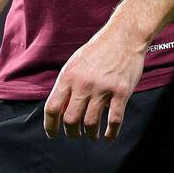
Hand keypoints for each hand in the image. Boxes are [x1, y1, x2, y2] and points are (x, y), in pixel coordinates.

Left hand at [44, 23, 146, 139]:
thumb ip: (67, 85)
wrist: (123, 37)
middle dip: (71, 132)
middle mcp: (83, 84)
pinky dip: (111, 133)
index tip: (52, 134)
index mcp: (68, 76)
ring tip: (92, 135)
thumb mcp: (75, 64)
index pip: (52, 107)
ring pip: (91, 123)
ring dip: (90, 134)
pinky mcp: (121, 92)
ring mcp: (103, 88)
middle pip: (70, 119)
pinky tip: (109, 136)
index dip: (50, 125)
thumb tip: (60, 110)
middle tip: (75, 135)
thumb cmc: (97, 51)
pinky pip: (114, 120)